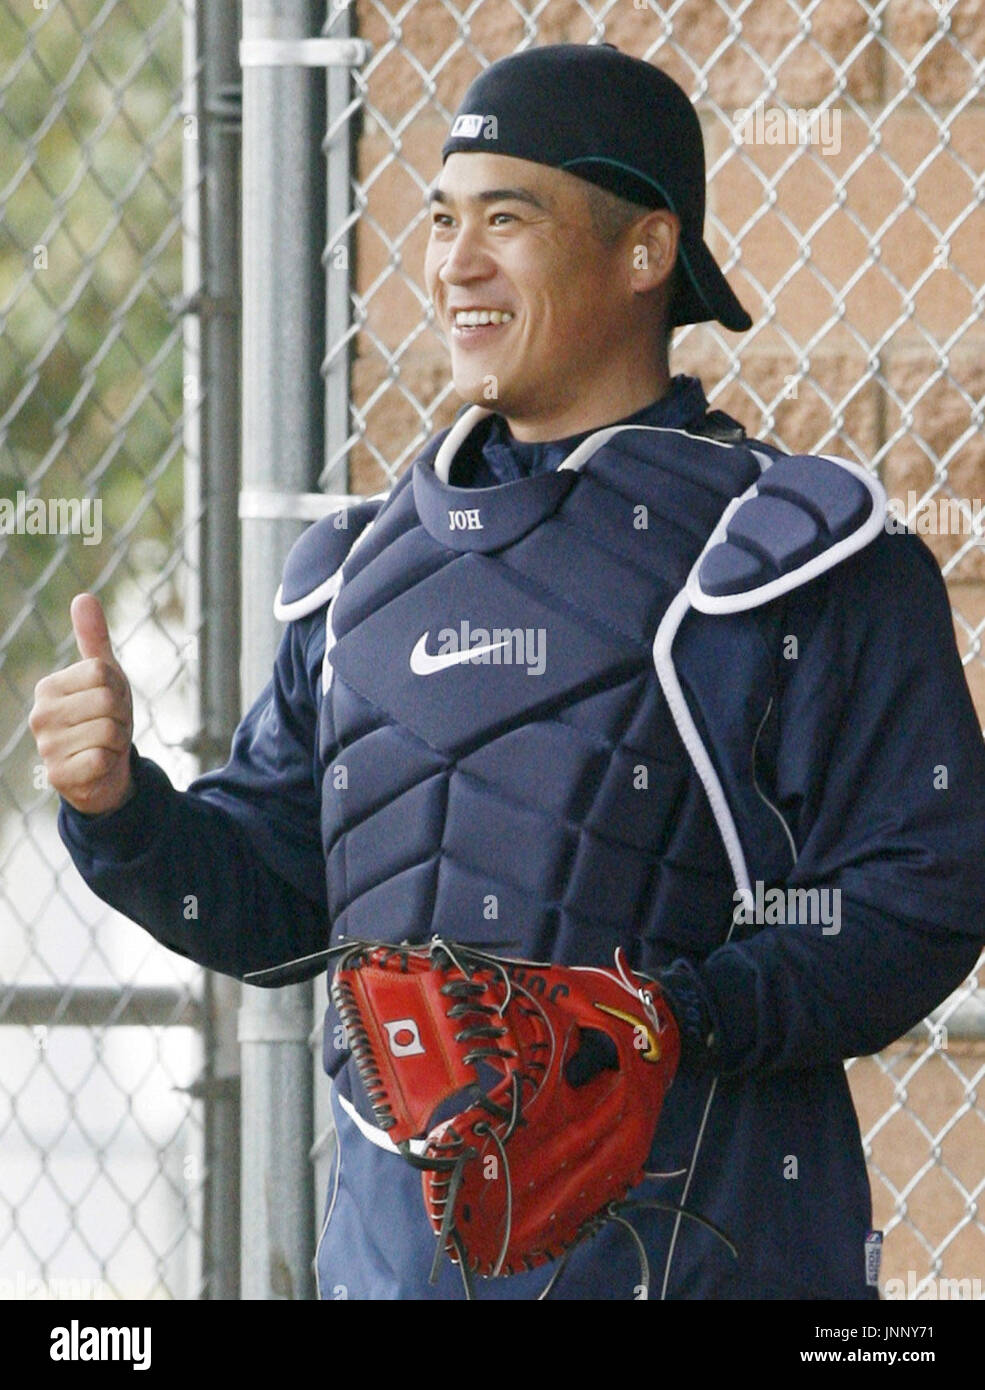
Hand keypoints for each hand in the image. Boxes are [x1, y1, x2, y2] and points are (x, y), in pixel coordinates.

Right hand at [29, 593, 134, 814]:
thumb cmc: (103, 718)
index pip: (102, 672)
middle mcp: (41, 715)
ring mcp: (46, 747)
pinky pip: (102, 758)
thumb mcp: (105, 676)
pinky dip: (110, 762)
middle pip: (108, 700)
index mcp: (49, 687)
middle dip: (122, 715)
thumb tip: (83, 597)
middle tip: (110, 726)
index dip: (119, 688)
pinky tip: (98, 764)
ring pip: (109, 730)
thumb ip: (94, 638)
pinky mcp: (59, 775)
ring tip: (104, 745)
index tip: (111, 702)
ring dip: (118, 741)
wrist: (104, 770)